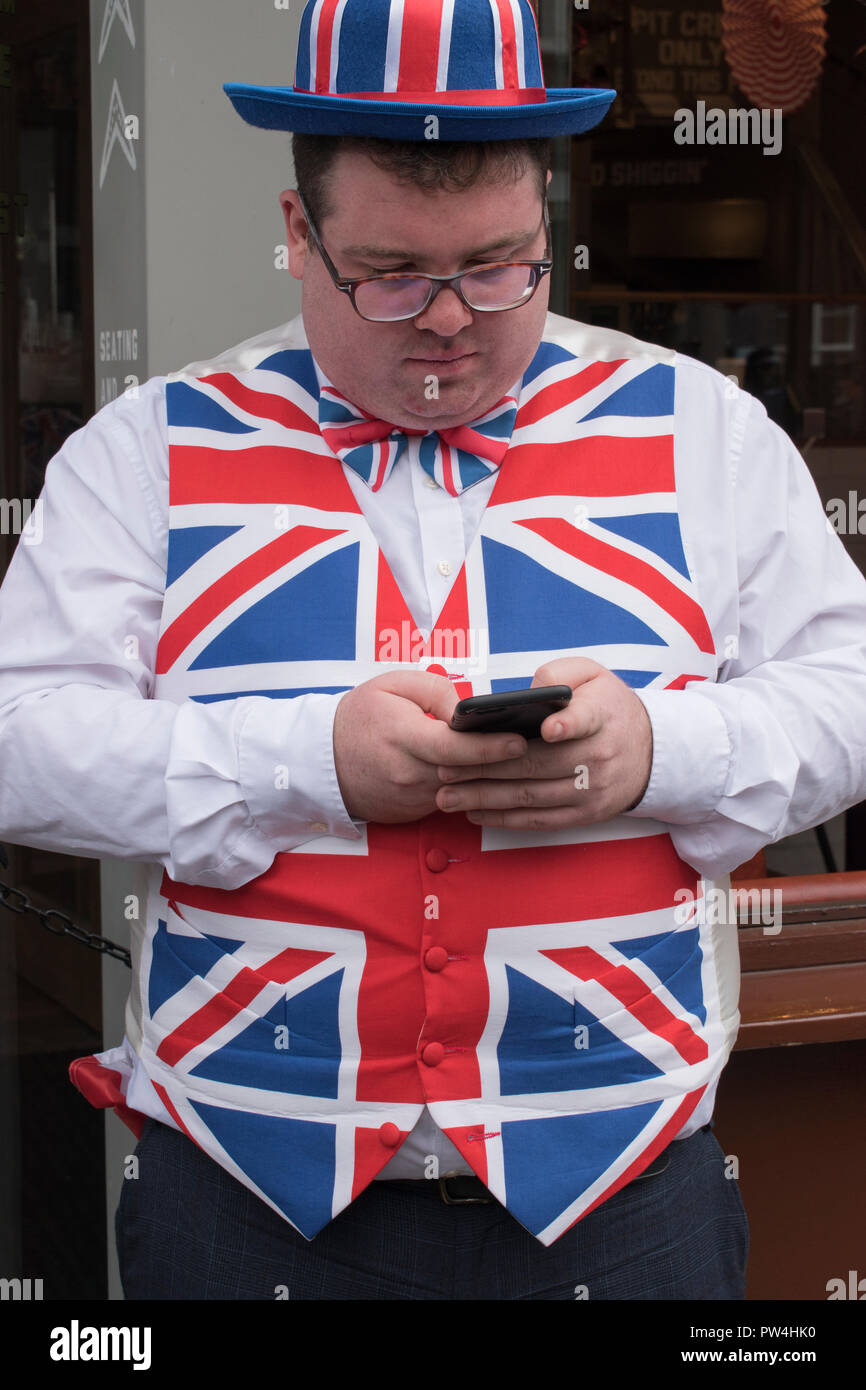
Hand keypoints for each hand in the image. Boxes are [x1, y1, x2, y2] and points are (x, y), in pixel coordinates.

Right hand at [332, 670, 527, 822]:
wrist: (320, 759)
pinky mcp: (411, 813)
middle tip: (532, 750)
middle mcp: (408, 774)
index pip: (456, 749)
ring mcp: (410, 799)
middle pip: (467, 774)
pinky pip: (447, 800)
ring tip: (513, 760)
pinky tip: (482, 773)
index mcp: (403, 737)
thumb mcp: (392, 685)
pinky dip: (465, 788)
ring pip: (461, 790)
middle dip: (501, 764)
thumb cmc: (358, 717)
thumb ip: (436, 690)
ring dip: (486, 778)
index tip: (519, 740)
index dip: (491, 747)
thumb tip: (468, 711)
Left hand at [433, 658, 652, 828]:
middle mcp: (599, 756)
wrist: (651, 751)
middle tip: (446, 767)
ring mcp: (592, 790)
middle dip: (486, 768)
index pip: (586, 719)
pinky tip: (475, 812)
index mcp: (602, 715)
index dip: (567, 724)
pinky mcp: (585, 814)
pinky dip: (505, 819)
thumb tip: (524, 695)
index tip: (547, 728)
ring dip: (485, 798)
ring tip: (447, 795)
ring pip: (531, 796)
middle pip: (538, 765)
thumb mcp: (594, 674)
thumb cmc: (608, 707)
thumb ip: (559, 674)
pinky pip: (540, 820)